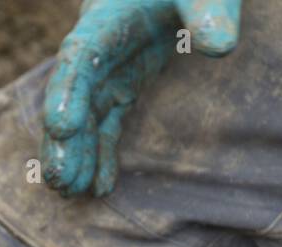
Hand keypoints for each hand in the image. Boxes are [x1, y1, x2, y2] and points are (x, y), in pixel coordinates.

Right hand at [41, 0, 241, 197]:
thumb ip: (208, 10)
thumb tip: (221, 47)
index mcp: (105, 22)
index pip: (79, 60)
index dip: (66, 93)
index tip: (62, 127)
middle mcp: (96, 54)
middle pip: (71, 99)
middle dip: (64, 141)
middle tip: (60, 179)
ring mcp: (106, 75)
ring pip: (83, 120)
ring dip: (77, 157)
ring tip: (71, 193)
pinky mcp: (121, 90)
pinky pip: (106, 127)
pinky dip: (102, 156)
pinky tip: (100, 188)